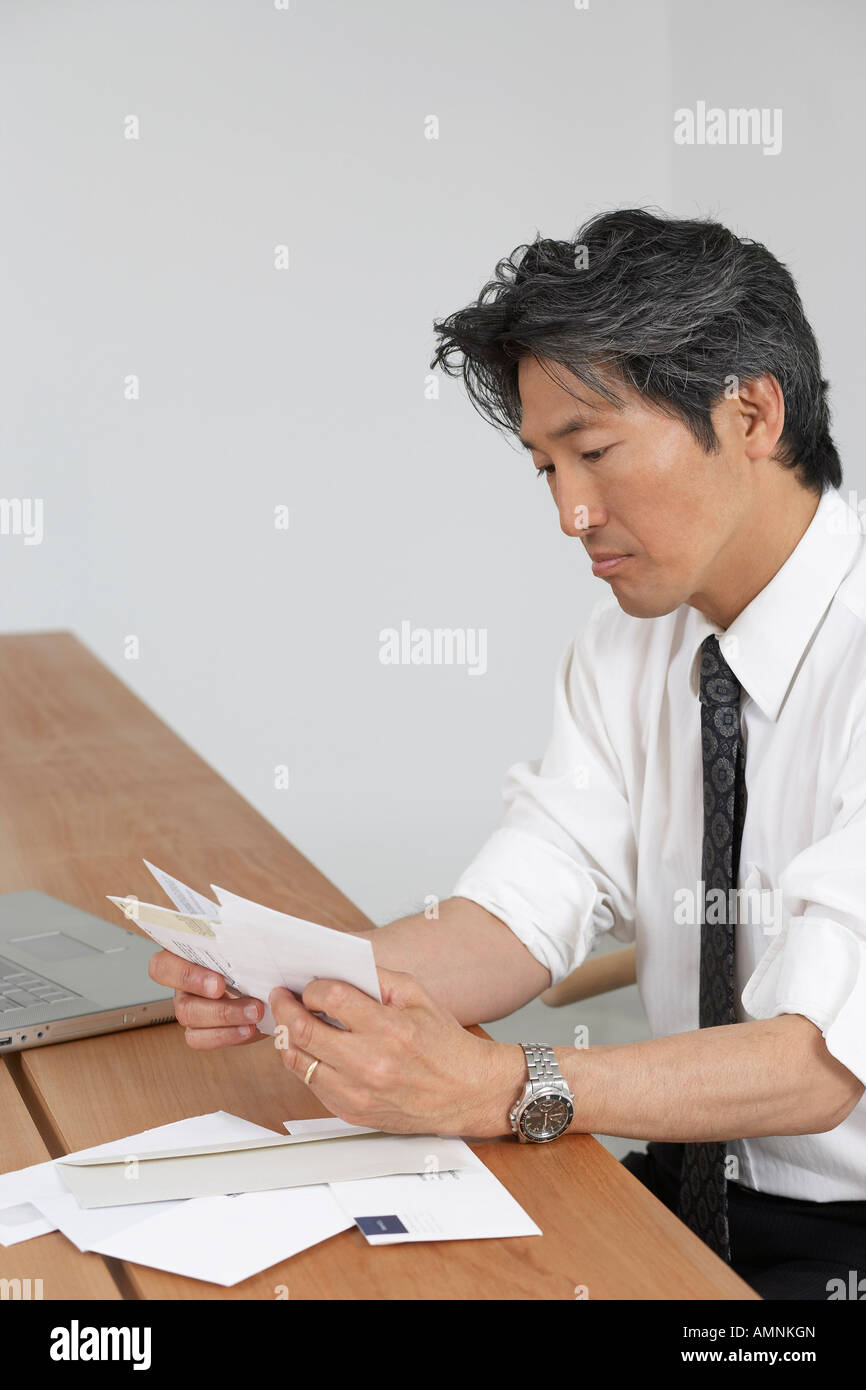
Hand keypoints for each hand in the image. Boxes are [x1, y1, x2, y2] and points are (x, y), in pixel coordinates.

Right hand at [147, 948, 266, 1048]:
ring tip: (256, 1014)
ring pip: (192, 1022)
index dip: (187, 975)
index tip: (220, 982)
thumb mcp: (245, 941)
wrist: (264, 979)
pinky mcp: (200, 1029)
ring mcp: (189, 1008)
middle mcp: (181, 985)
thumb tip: (255, 939)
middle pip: (182, 1002)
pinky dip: (229, 1036)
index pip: (163, 965)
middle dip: (219, 1007)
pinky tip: (250, 1028)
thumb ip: (239, 939)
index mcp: (182, 956)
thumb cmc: (248, 954)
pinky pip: (202, 1039)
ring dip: (228, 1020)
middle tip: (252, 1005)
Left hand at [269, 966, 524, 1136]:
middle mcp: (370, 1064)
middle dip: (285, 1008)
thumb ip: (376, 977)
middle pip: (303, 1031)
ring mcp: (358, 1093)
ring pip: (299, 1062)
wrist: (467, 1092)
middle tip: (281, 997)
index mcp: (389, 1028)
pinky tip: (311, 1049)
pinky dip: (306, 1064)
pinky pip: (312, 1085)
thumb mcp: (418, 995)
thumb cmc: (444, 1042)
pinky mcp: (352, 1113)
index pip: (330, 999)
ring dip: (287, 1038)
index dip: (312, 988)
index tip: (309, 986)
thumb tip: (336, 969)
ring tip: (289, 1023)